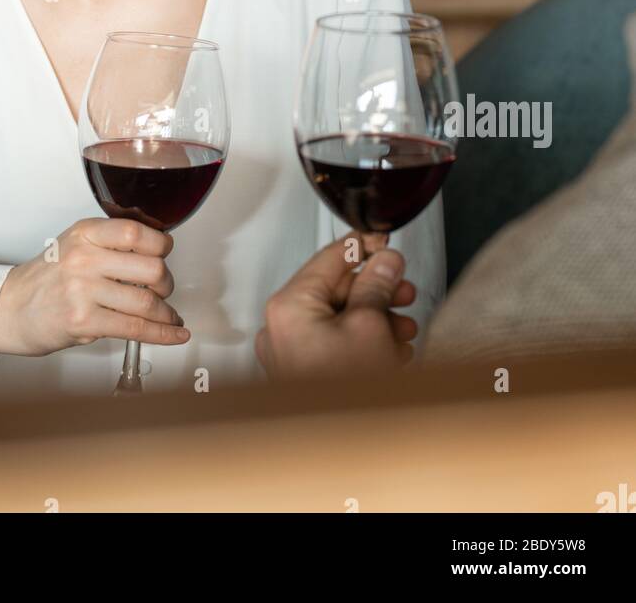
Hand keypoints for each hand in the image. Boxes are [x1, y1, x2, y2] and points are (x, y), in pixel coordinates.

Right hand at [0, 218, 189, 355]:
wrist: (10, 309)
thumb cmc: (45, 279)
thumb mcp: (73, 244)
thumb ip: (108, 244)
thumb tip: (155, 253)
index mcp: (85, 233)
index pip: (135, 232)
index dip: (161, 244)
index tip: (165, 252)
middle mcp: (84, 258)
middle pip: (150, 268)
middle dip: (166, 282)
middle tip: (164, 288)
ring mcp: (84, 291)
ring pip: (146, 301)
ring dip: (166, 312)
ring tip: (168, 315)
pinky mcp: (84, 322)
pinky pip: (136, 328)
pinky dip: (162, 334)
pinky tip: (173, 334)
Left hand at [255, 234, 417, 380]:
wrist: (342, 446)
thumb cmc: (346, 393)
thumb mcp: (370, 325)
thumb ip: (377, 285)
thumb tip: (385, 260)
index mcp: (289, 305)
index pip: (330, 257)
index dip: (364, 246)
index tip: (385, 241)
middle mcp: (281, 326)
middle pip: (335, 289)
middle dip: (376, 289)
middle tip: (403, 287)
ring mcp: (290, 351)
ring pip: (338, 316)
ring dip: (376, 316)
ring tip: (404, 325)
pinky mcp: (303, 371)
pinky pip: (334, 340)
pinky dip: (363, 338)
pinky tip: (391, 347)